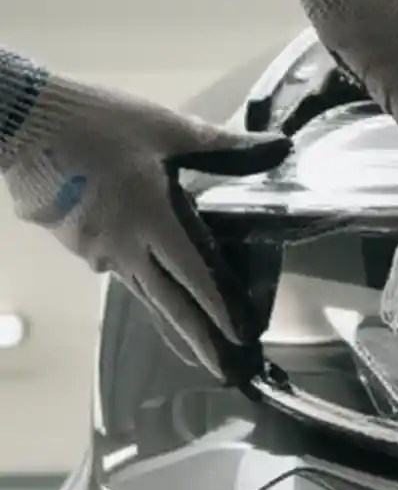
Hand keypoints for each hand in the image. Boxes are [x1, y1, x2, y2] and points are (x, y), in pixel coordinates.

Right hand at [2, 73, 290, 384]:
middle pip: (167, 302)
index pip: (193, 276)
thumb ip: (224, 147)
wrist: (18, 118)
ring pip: (140, 289)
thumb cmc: (96, 122)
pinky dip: (138, 279)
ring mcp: (93, 250)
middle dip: (197, 339)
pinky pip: (115, 267)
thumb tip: (280, 147)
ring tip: (194, 340)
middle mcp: (122, 247)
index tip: (241, 337)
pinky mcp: (73, 242)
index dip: (218, 309)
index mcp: (151, 220)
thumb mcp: (167, 129)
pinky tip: (149, 278)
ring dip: (168, 314)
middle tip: (223, 371)